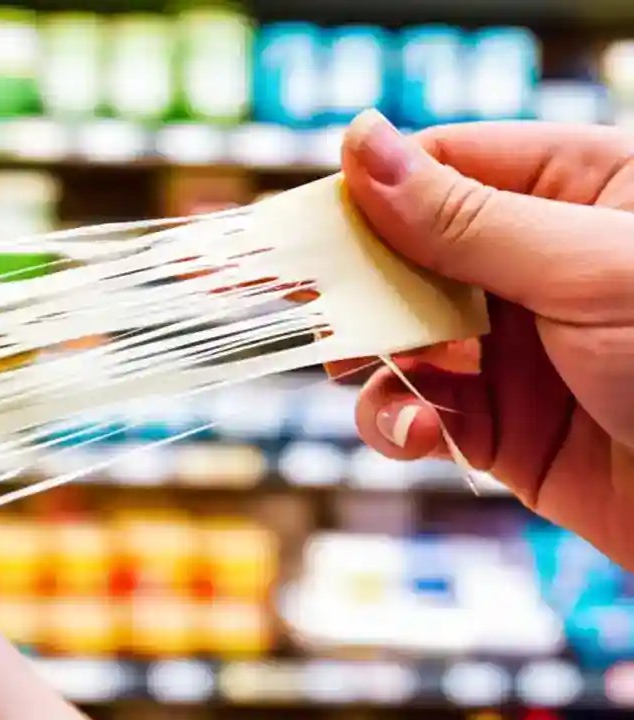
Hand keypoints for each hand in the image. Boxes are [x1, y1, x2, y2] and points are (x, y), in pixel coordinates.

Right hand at [335, 110, 633, 565]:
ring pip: (401, 338)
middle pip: (406, 254)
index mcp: (578, 190)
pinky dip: (401, 423)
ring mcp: (517, 348)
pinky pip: (422, 412)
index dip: (369, 193)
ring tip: (361, 375)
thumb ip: (464, 217)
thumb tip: (362, 144)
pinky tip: (417, 434)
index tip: (302, 228)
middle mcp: (539, 264)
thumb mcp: (586, 272)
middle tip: (301, 308)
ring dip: (372, 363)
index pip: (443, 166)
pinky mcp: (502, 426)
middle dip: (355, 288)